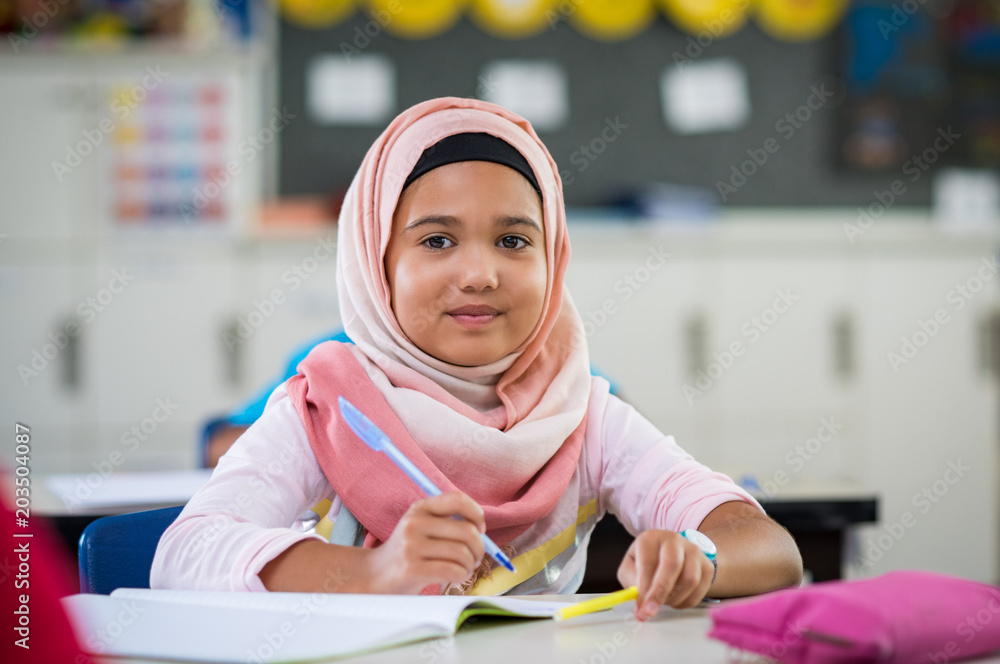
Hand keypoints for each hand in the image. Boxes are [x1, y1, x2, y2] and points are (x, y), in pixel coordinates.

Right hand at [364, 491, 485, 593]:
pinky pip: (453, 571)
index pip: (457, 499)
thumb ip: (446, 522)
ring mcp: (412, 546)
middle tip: (475, 557)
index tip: (480, 529)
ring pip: (462, 553)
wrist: (374, 575)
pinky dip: (461, 576)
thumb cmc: (407, 552)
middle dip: (479, 548)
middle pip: (467, 531)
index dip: (476, 513)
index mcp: (420, 509)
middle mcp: (415, 523)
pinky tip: (455, 577)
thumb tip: (481, 528)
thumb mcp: (420, 527)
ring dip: (470, 565)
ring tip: (463, 569)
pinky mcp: (412, 569)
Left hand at [616, 529, 713, 620]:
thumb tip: (639, 599)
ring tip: (663, 601)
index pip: (648, 563)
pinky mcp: (707, 566)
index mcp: (651, 538)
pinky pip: (699, 590)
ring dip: (674, 598)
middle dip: (661, 593)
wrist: (675, 555)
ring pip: (689, 580)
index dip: (644, 588)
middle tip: (651, 611)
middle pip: (672, 565)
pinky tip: (675, 598)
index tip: (641, 608)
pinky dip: (685, 601)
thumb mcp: (631, 567)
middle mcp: (673, 541)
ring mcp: (693, 552)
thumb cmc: (648, 562)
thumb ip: (631, 580)